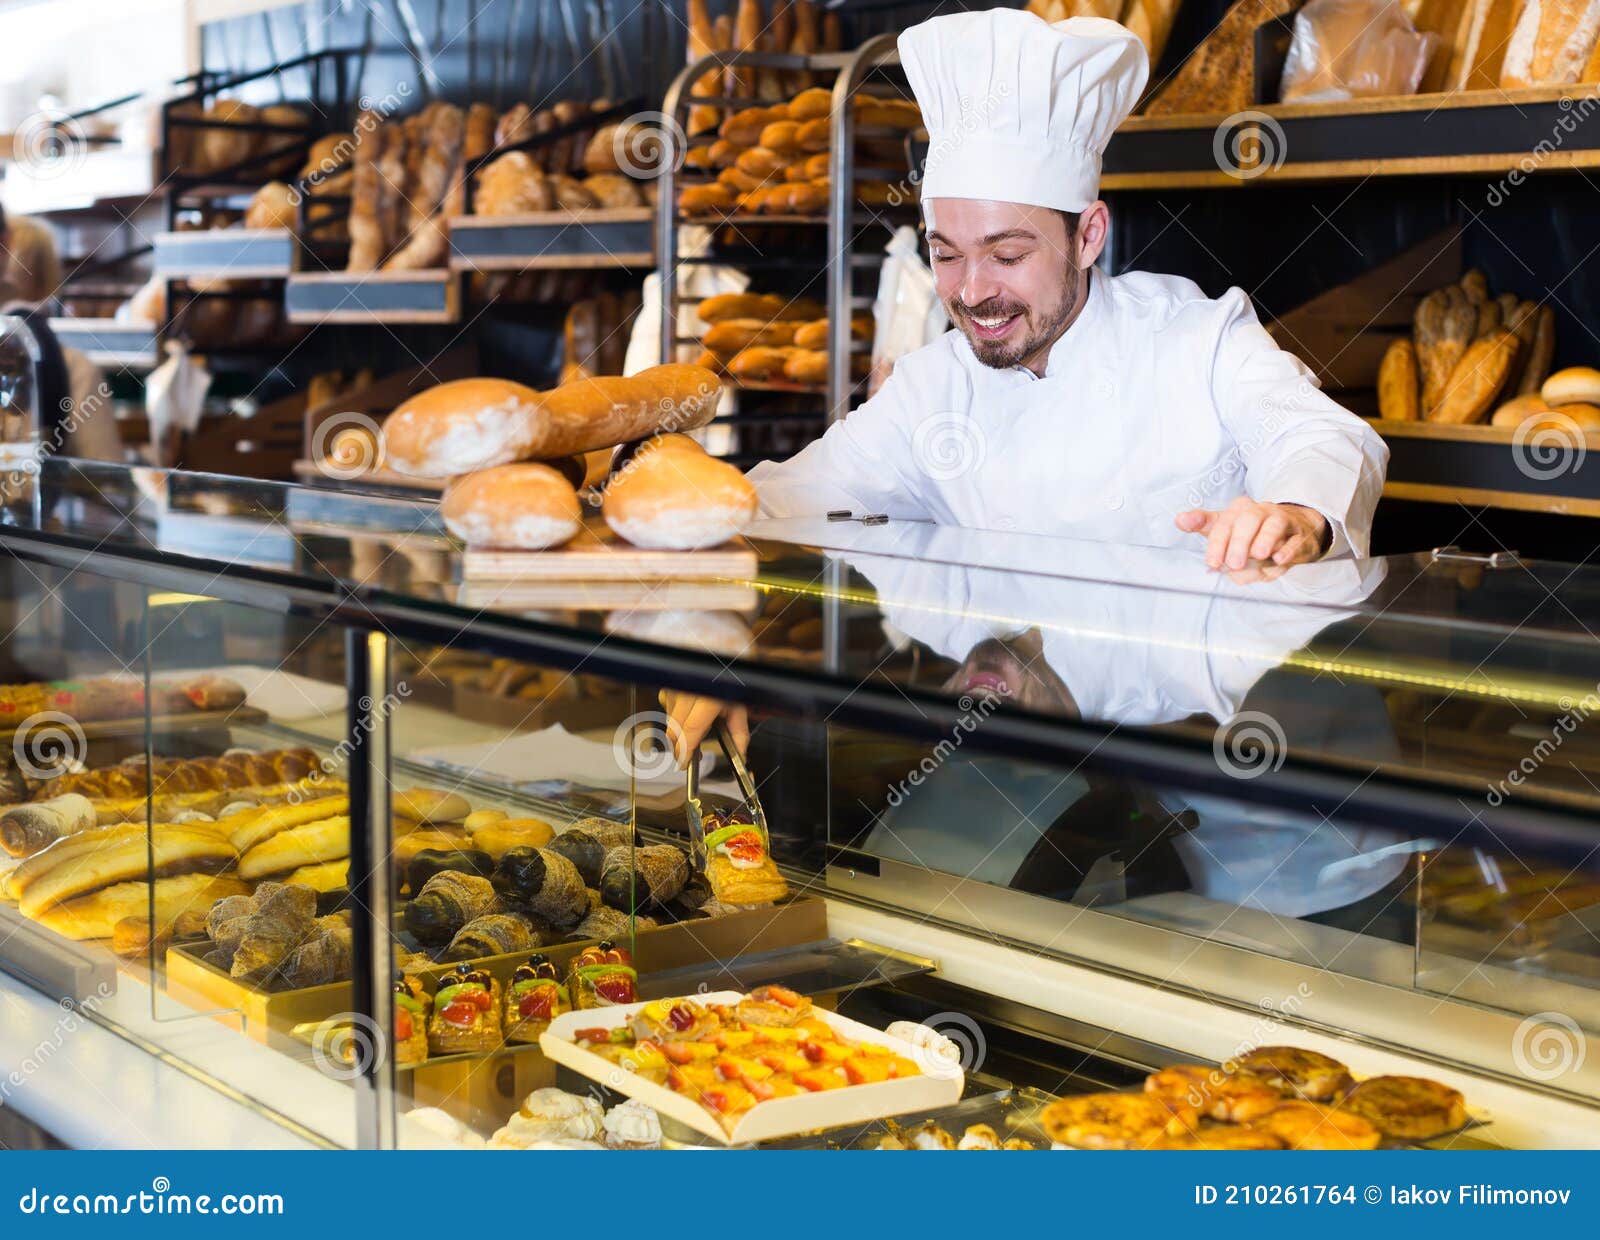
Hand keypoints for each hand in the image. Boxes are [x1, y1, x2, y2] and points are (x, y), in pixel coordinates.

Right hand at [659, 690, 748, 768]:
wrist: (716, 669)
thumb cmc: (728, 685)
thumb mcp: (739, 707)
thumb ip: (738, 734)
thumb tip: (739, 757)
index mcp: (708, 697)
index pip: (691, 729)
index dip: (686, 749)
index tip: (685, 763)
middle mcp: (688, 692)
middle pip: (675, 730)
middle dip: (681, 747)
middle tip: (692, 755)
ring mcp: (675, 689)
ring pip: (670, 722)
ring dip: (680, 732)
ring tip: (697, 730)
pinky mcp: (667, 689)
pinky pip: (667, 711)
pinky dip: (676, 718)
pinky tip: (689, 714)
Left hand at [1175, 498, 1328, 571]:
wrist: (1294, 527)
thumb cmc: (1252, 530)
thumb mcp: (1224, 526)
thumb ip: (1202, 524)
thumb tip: (1180, 519)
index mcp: (1238, 510)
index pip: (1224, 522)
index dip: (1216, 543)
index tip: (1211, 563)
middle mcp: (1260, 511)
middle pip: (1249, 520)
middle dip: (1240, 543)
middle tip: (1233, 564)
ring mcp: (1282, 521)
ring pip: (1274, 525)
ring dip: (1265, 541)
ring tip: (1258, 555)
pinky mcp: (1300, 535)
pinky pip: (1295, 541)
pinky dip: (1288, 550)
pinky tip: (1280, 559)